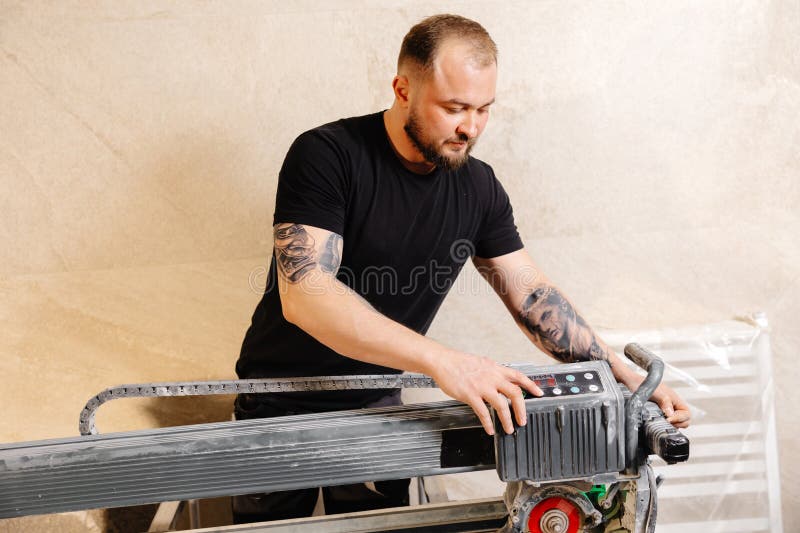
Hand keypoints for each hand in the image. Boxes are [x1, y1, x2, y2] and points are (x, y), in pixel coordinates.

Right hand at [428, 351, 542, 434]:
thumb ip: (493, 372)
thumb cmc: (459, 363)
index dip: (531, 385)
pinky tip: (489, 428)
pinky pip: (483, 412)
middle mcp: (491, 377)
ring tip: (508, 428)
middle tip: (523, 420)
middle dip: (522, 409)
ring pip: (501, 405)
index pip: (519, 376)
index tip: (539, 393)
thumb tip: (502, 378)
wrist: (443, 361)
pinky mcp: (470, 394)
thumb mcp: (482, 363)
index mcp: (495, 369)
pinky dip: (488, 422)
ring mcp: (481, 386)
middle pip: (514, 393)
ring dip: (507, 419)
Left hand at [619, 370, 690, 427]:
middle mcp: (672, 405)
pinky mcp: (657, 414)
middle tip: (666, 423)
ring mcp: (665, 410)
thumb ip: (665, 401)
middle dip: (678, 423)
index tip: (668, 419)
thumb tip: (671, 415)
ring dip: (670, 425)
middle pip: (684, 420)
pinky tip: (656, 423)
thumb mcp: (655, 392)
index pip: (686, 414)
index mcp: (675, 399)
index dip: (680, 418)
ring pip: (675, 423)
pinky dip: (663, 425)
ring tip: (661, 423)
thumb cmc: (641, 384)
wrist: (629, 383)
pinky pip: (665, 423)